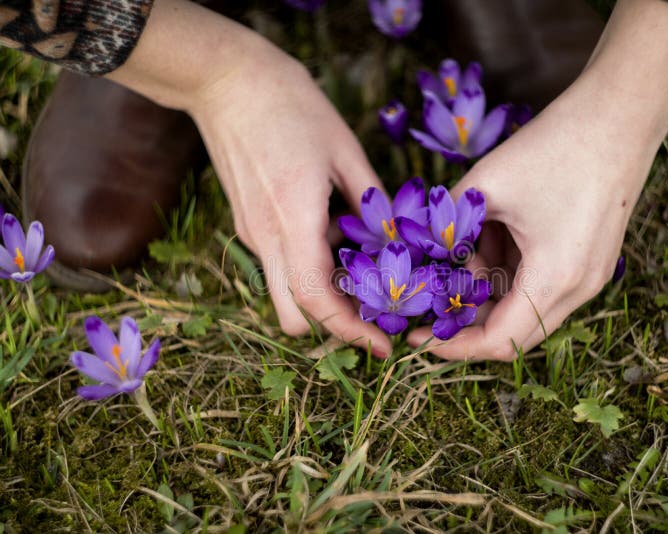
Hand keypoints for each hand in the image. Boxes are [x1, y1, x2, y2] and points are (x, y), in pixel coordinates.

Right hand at [190, 47, 392, 352]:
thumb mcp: (344, 149)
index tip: (384, 345)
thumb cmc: (288, 105)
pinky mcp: (248, 224)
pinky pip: (279, 267)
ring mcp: (252, 234)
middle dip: (334, 323)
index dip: (351, 330)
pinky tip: (335, 242)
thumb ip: (372, 202)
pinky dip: (307, 272)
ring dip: (319, 299)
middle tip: (374, 310)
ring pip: (283, 294)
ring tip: (361, 273)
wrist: (225, 81)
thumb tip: (396, 239)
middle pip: (294, 315)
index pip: (317, 300)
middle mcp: (265, 238)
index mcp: (293, 221)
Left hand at [407, 85, 649, 359]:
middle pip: (514, 333)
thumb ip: (446, 230)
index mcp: (556, 277)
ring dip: (488, 290)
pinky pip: (541, 285)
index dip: (454, 346)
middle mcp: (580, 288)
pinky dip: (508, 272)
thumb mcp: (485, 186)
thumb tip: (417, 257)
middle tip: (428, 302)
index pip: (498, 342)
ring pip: (526, 308)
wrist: (621, 115)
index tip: (417, 336)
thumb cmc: (555, 146)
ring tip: (464, 246)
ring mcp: (591, 276)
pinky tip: (491, 235)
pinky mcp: (591, 261)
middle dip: (467, 322)